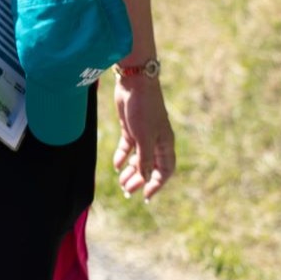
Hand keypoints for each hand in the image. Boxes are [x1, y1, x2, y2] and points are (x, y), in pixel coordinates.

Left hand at [112, 66, 174, 198]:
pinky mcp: (130, 128)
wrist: (134, 83)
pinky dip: (122, 157)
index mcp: (165, 144)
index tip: (145, 196)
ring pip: (138, 159)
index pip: (165, 170)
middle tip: (126, 191)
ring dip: (130, 171)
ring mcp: (143, 134)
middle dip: (139, 180)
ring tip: (121, 182)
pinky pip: (128, 147)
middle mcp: (156, 141)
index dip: (157, 184)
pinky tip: (115, 166)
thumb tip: (146, 178)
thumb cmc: (144, 109)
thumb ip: (145, 158)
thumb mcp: (144, 137)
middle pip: (149, 167)